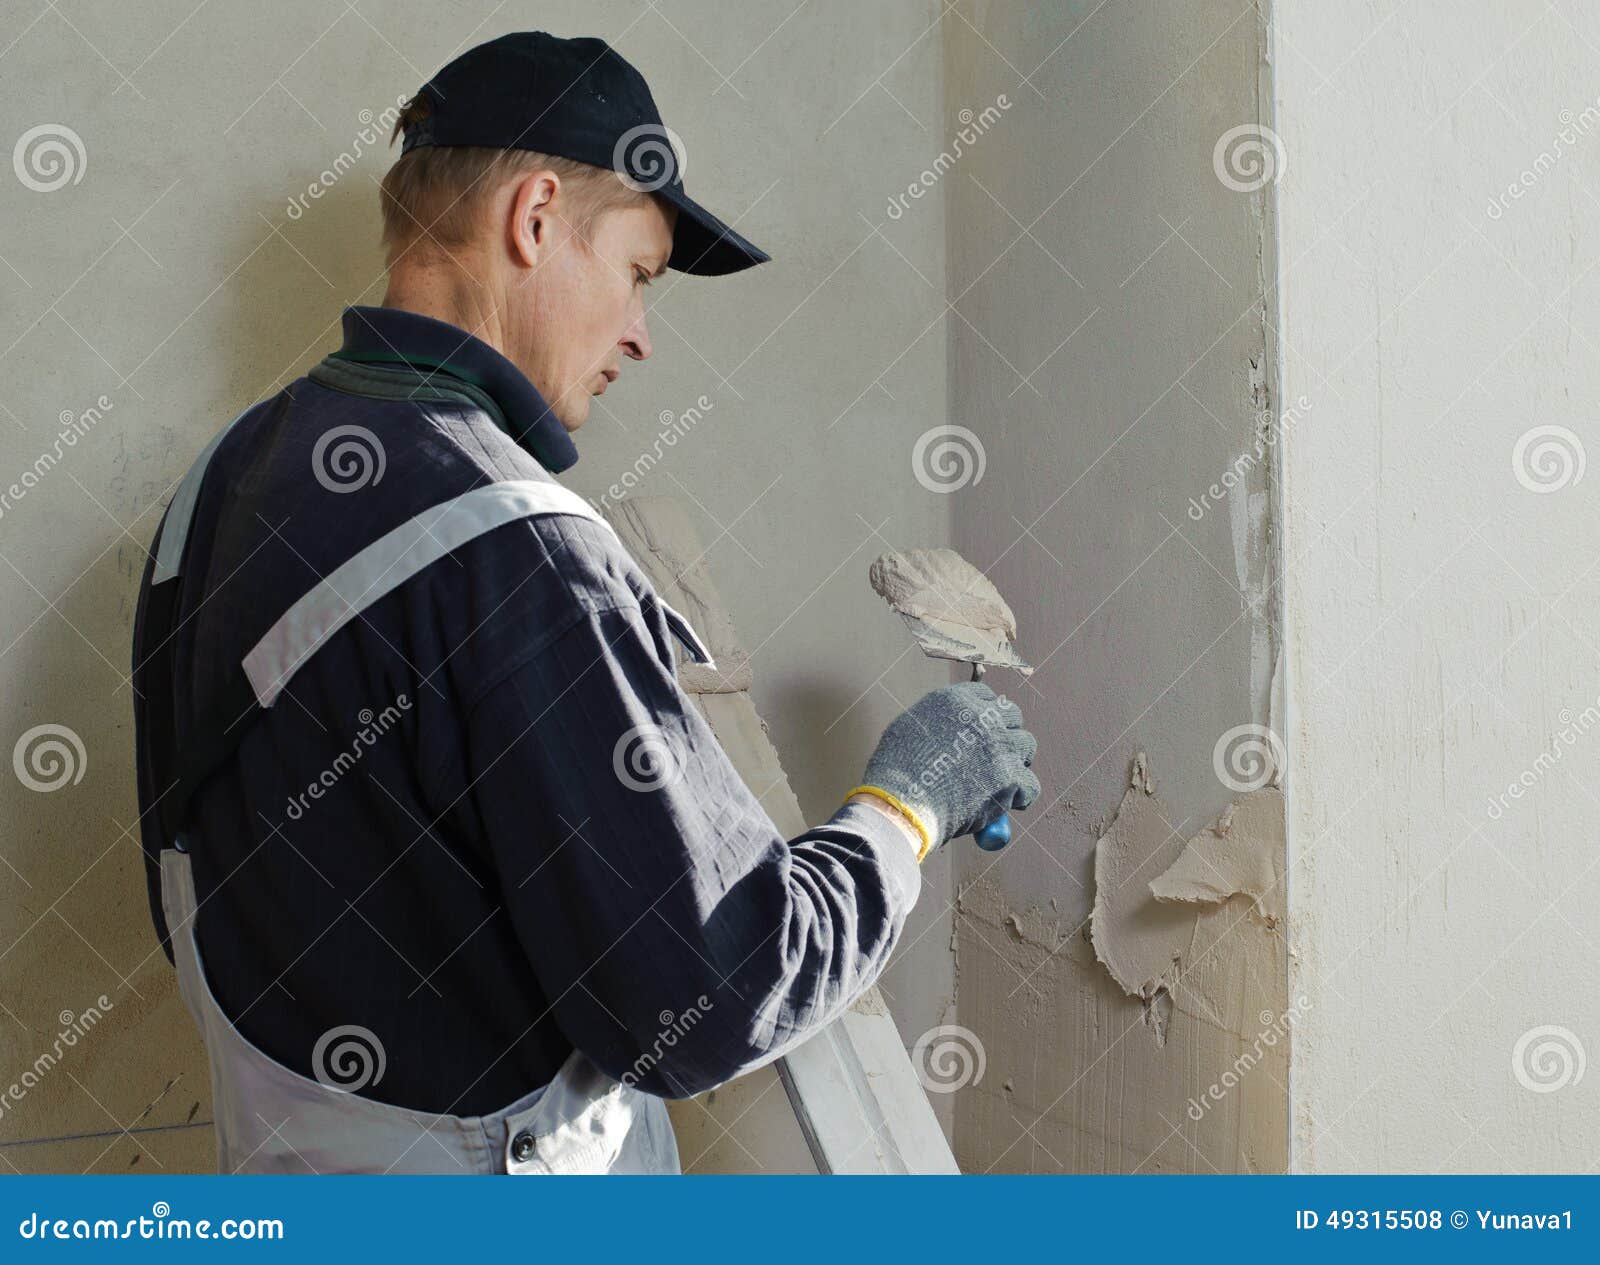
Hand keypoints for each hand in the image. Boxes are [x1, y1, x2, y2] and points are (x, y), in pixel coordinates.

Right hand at [855, 681, 1039, 852]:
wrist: (904, 802)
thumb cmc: (897, 771)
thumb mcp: (910, 726)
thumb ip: (937, 721)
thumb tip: (951, 730)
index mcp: (957, 700)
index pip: (987, 696)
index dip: (986, 715)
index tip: (983, 730)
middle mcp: (983, 717)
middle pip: (1012, 716)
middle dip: (1006, 733)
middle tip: (996, 753)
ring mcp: (1000, 747)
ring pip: (1026, 746)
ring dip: (1017, 760)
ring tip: (1002, 777)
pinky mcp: (1010, 778)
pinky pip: (1031, 784)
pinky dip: (1022, 795)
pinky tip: (1010, 802)